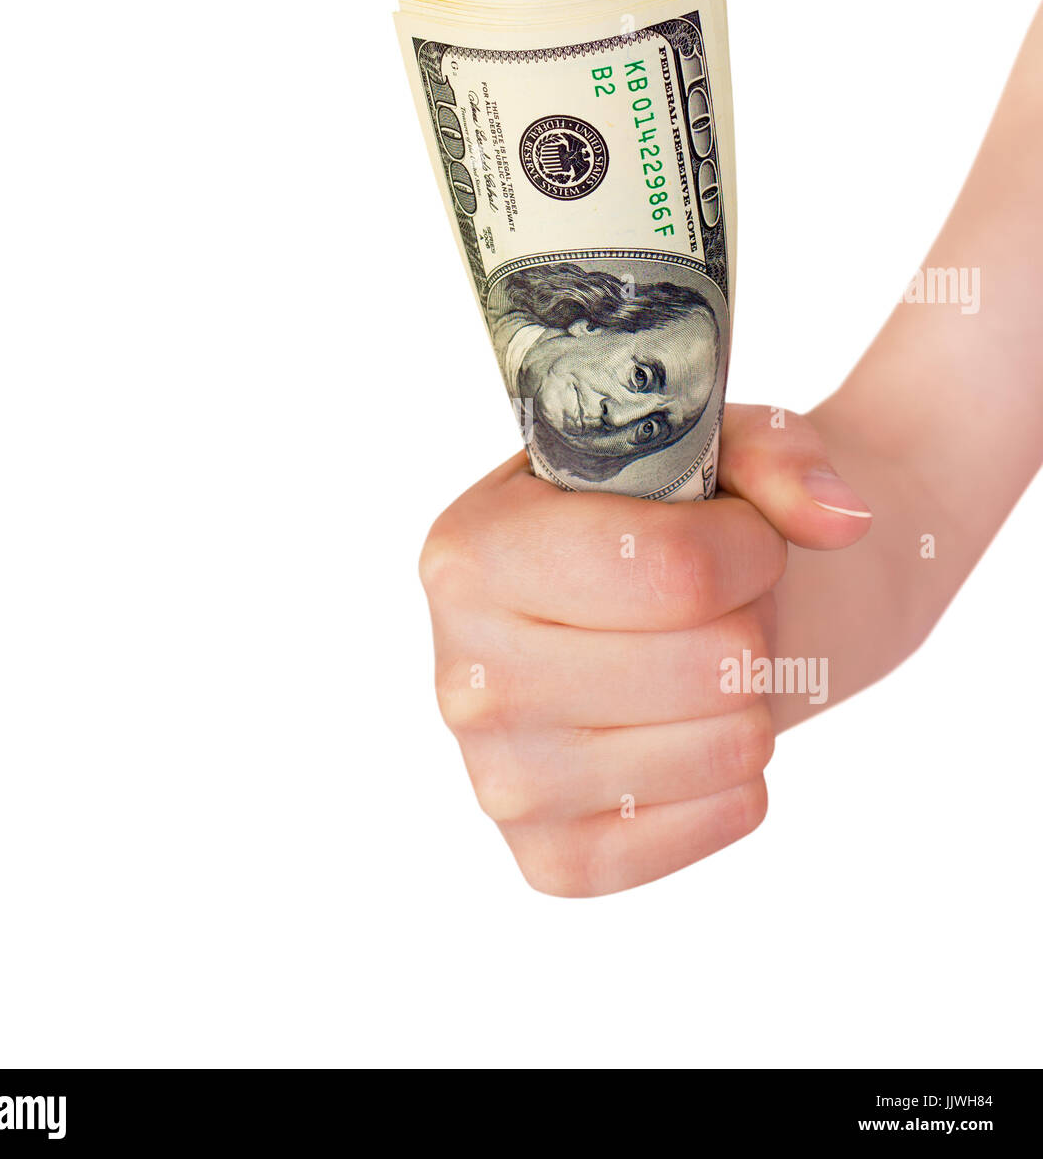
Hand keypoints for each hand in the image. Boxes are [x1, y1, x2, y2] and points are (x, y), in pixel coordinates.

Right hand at [420, 406, 871, 896]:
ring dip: (750, 692)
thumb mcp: (721, 447)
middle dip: (751, 618)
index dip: (753, 546)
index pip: (672, 571)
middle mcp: (467, 675)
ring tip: (705, 660)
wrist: (662, 620)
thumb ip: (782, 457)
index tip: (747, 536)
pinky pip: (727, 814)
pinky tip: (692, 725)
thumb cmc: (676, 524)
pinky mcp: (555, 860)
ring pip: (728, 739)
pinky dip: (742, 768)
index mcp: (470, 553)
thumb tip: (842, 519)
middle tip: (722, 603)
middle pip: (710, 661)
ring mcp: (503, 781)